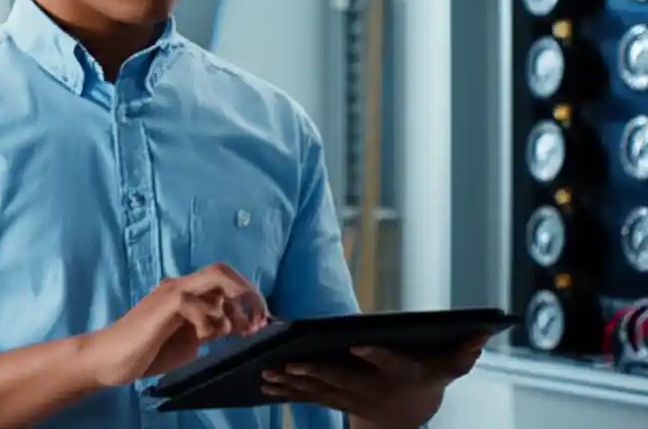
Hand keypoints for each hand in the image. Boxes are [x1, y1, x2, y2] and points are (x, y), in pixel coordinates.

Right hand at [78, 263, 269, 387]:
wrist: (110, 359)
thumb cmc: (147, 350)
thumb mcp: (189, 341)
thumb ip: (211, 328)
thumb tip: (236, 324)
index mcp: (188, 293)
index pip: (225, 279)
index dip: (248, 295)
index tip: (260, 322)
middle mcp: (181, 286)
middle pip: (223, 270)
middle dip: (248, 293)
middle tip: (257, 322)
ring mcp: (170, 293)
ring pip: (214, 279)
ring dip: (232, 308)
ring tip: (232, 333)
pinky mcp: (161, 307)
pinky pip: (194, 302)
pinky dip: (207, 321)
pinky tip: (202, 339)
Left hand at [260, 332, 490, 428]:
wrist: (408, 416)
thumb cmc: (428, 376)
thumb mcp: (450, 366)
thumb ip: (464, 350)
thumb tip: (484, 331)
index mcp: (401, 373)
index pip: (390, 362)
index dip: (376, 355)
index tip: (357, 344)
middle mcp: (374, 388)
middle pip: (344, 380)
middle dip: (317, 372)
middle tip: (291, 362)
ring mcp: (352, 397)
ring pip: (320, 391)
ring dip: (293, 384)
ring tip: (267, 372)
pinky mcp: (335, 400)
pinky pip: (308, 397)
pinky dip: (287, 390)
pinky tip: (264, 381)